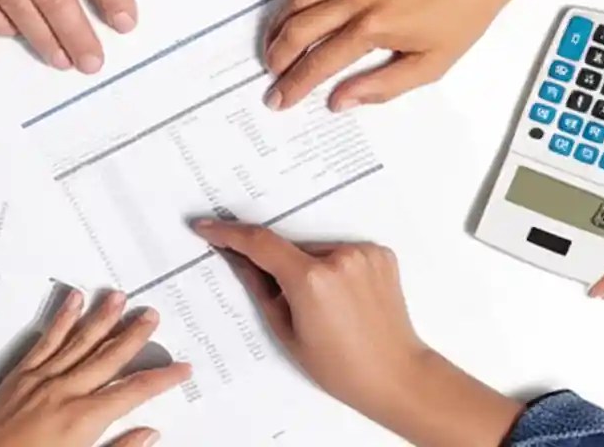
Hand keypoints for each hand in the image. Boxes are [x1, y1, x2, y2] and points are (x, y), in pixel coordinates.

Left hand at [0, 290, 189, 446]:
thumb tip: (148, 434)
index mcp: (82, 419)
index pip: (133, 391)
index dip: (162, 378)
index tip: (181, 369)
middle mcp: (63, 392)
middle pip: (109, 357)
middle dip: (134, 335)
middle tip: (152, 316)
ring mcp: (38, 381)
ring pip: (79, 341)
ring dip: (101, 318)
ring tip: (118, 298)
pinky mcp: (17, 378)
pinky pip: (44, 342)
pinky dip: (60, 320)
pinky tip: (71, 303)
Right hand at [190, 220, 423, 421]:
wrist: (395, 375)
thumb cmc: (341, 366)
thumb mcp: (287, 332)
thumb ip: (259, 287)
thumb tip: (236, 258)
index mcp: (311, 280)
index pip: (259, 243)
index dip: (228, 234)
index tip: (208, 228)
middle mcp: (340, 259)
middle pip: (290, 248)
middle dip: (280, 268)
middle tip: (289, 303)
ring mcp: (363, 254)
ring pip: (316, 249)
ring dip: (309, 267)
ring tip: (326, 308)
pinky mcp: (380, 254)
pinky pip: (341, 252)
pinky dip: (334, 268)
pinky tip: (344, 300)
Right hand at [262, 0, 527, 111]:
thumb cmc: (464, 8)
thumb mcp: (431, 65)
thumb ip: (382, 87)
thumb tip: (342, 101)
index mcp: (373, 27)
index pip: (318, 64)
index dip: (293, 86)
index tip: (280, 98)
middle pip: (298, 30)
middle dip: (277, 58)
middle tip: (273, 74)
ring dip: (280, 23)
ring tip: (276, 42)